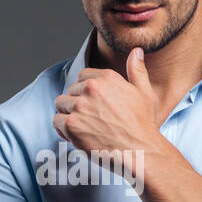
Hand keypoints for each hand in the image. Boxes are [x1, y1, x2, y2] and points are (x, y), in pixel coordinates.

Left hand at [52, 48, 162, 165]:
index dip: (86, 92)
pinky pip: (56, 121)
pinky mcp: (71, 124)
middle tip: (92, 120)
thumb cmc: (143, 124)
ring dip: (68, 115)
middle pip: (70, 91)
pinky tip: (78, 136)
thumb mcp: (144, 93)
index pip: (82, 77)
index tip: (95, 106)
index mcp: (106, 77)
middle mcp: (91, 88)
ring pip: (61, 105)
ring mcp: (79, 106)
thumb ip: (137, 70)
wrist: (140, 151)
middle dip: (77, 104)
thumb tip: (136, 51)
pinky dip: (63, 130)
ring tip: (84, 127)